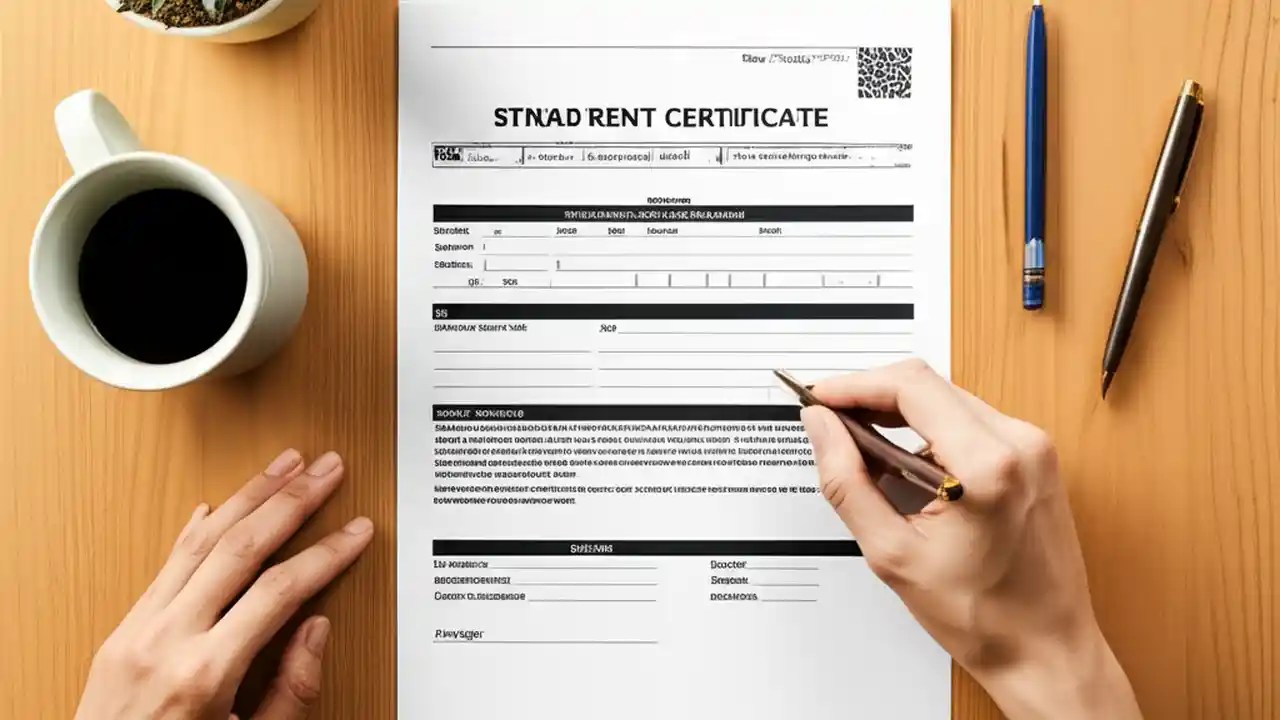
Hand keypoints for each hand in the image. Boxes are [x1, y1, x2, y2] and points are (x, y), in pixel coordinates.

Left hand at [75, 450, 373, 719]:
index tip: (356, 531)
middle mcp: (166, 640)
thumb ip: (291, 691)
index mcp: (204, 674)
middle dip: (291, 501)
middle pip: (240, 547)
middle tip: (327, 469)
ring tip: (283, 466)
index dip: (326, 554)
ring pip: (199, 541)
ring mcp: (137, 631)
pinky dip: (196, 531)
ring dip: (247, 497)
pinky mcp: (121, 631)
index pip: (279, 591)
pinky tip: (216, 506)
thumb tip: (316, 629)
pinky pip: (165, 565)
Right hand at [801, 361, 1140, 719]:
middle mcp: (1020, 444)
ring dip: (900, 414)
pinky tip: (907, 467)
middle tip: (831, 422)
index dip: (855, 385)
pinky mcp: (1036, 456)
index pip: (909, 387)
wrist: (1046, 650)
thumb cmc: (986, 617)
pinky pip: (970, 420)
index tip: (821, 397)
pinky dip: (930, 432)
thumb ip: (847, 482)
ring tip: (866, 453)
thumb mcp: (893, 554)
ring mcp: (1034, 447)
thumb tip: (822, 429)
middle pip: (928, 384)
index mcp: (988, 465)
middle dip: (872, 396)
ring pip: (947, 398)